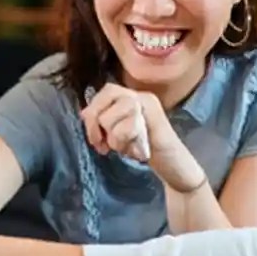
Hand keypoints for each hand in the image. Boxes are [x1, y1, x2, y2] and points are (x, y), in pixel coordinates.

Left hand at [80, 83, 205, 192]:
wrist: (172, 165)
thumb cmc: (143, 150)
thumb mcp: (116, 134)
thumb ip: (103, 122)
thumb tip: (83, 113)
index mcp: (132, 97)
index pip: (106, 91)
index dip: (94, 110)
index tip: (95, 136)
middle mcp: (141, 96)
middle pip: (107, 96)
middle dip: (97, 124)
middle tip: (102, 144)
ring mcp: (149, 105)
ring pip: (113, 113)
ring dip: (113, 137)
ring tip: (125, 147)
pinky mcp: (155, 118)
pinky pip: (127, 126)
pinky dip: (124, 142)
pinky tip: (134, 150)